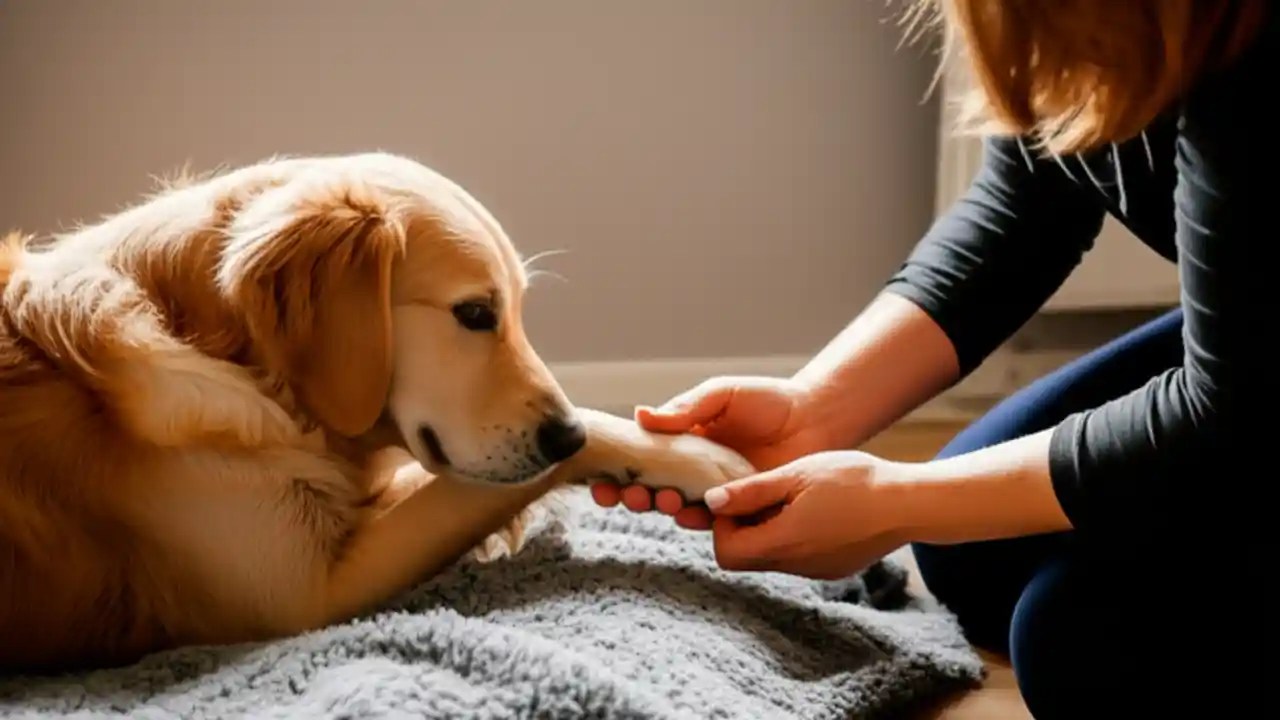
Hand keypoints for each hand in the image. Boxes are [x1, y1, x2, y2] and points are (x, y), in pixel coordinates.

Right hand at [590, 376, 831, 527]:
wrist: (817, 419)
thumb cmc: (769, 400)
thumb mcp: (723, 395)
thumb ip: (685, 409)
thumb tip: (640, 416)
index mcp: (682, 441)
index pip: (640, 457)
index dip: (616, 470)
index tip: (600, 479)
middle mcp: (692, 469)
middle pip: (650, 486)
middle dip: (632, 494)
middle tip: (628, 493)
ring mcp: (715, 490)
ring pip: (676, 506)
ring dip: (661, 507)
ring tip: (663, 500)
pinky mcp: (740, 508)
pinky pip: (712, 520)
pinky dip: (697, 520)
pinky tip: (689, 515)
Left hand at [702, 450, 911, 579]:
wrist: (908, 503)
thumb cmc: (853, 480)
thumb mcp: (796, 474)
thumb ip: (751, 491)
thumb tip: (711, 502)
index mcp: (782, 542)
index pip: (725, 554)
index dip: (722, 525)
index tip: (740, 497)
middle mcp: (796, 565)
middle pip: (745, 559)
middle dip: (741, 529)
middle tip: (759, 495)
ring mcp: (816, 570)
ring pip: (771, 558)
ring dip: (766, 532)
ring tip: (789, 497)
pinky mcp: (833, 568)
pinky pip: (797, 559)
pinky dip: (791, 538)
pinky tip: (812, 510)